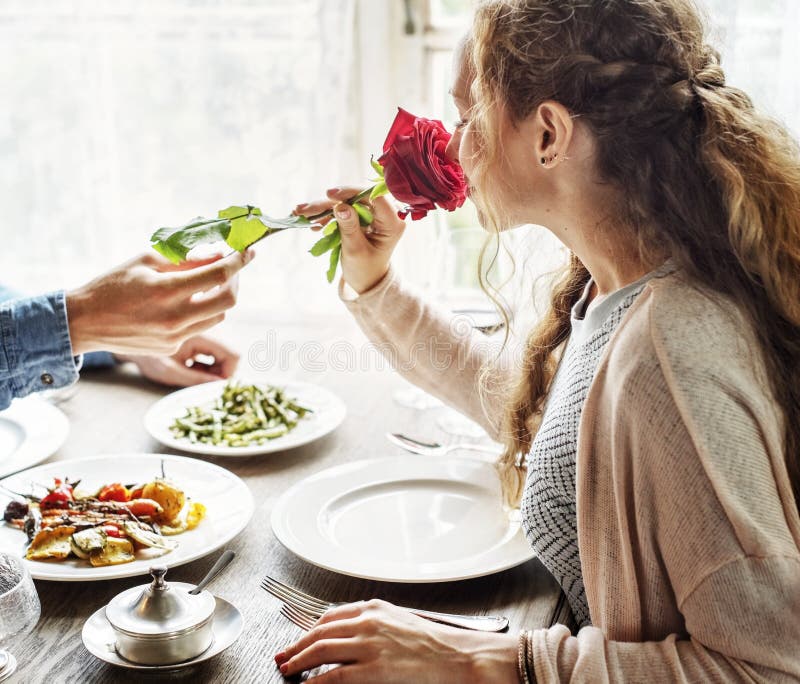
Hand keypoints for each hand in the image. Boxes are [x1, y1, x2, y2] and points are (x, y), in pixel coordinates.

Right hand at [66, 250, 252, 355]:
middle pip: (229, 300)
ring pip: (217, 316)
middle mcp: (174, 318)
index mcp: (165, 291)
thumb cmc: (112, 285)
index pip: (219, 274)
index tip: (248, 251)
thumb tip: (218, 255)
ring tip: (207, 282)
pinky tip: (185, 301)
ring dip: (219, 297)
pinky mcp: (171, 348)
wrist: (84, 322)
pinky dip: (200, 311)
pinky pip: (199, 327)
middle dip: (236, 280)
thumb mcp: (146, 261)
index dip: (239, 260)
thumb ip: (185, 259)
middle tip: (232, 268)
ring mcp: (174, 337)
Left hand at [117, 334, 239, 386]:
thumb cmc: (147, 355)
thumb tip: (220, 386)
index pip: (233, 355)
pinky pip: (215, 352)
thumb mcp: (170, 371)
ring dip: (213, 369)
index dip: (228, 374)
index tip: (213, 387)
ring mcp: (207, 332)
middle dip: (220, 372)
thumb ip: (197, 378)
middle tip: (199, 382)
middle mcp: (209, 329)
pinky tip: (190, 365)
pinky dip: (207, 363)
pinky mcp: (203, 336)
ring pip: (224, 354)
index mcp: (202, 335)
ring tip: (191, 373)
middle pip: (231, 354)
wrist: (131, 339)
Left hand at [274, 599, 518, 682]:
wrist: (458, 658)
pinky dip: (314, 681)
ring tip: (288, 670)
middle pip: (319, 632)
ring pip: (320, 651)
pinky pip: (332, 676)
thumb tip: (351, 634)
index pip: (330, 616)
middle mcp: (367, 622)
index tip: (300, 639)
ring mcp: (368, 646)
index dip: (309, 630)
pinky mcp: (372, 670)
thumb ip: (375, 624)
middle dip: (296, 646)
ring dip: (298, 661)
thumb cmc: (436, 644)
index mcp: (374, 608)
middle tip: (283, 657)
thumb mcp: (401, 622)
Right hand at [295, 187, 405, 293]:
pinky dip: (326, 214)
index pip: (374, 197)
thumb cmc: (365, 269)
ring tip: (300, 213)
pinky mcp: (361, 215)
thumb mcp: (355, 251)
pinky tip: (311, 222)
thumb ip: (349, 227)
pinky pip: (343, 209)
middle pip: (356, 197)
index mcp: (393, 223)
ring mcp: (372, 214)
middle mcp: (385, 214)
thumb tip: (341, 206)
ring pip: (346, 202)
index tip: (330, 195)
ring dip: (323, 208)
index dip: (352, 192)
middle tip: (306, 209)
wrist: (366, 280)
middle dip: (330, 202)